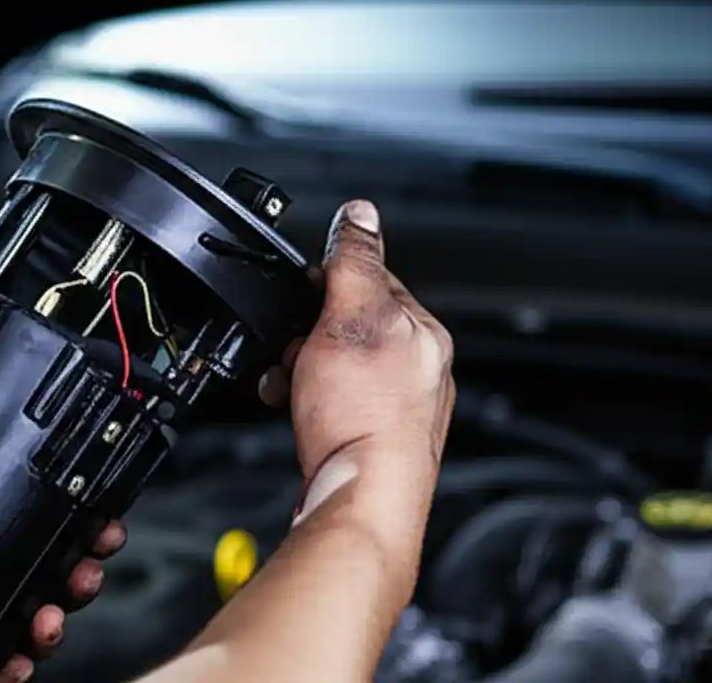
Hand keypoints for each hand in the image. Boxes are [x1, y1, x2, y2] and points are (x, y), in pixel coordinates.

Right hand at [259, 200, 454, 520]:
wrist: (361, 496)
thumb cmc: (364, 417)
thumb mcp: (351, 317)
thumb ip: (354, 262)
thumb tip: (359, 214)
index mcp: (421, 332)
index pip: (371, 280)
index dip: (325, 284)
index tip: (299, 298)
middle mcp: (417, 367)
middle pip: (348, 325)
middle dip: (308, 335)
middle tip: (294, 353)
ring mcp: (397, 407)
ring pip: (336, 367)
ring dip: (302, 371)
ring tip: (290, 388)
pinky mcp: (373, 439)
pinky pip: (333, 403)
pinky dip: (308, 403)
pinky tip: (298, 414)